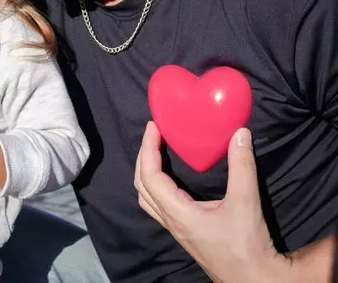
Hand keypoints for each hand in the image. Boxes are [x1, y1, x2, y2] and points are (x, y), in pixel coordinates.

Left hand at [134, 122, 289, 282]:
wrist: (253, 279)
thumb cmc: (247, 246)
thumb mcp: (246, 202)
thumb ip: (242, 167)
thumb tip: (240, 134)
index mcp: (177, 213)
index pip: (150, 175)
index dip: (148, 148)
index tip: (154, 127)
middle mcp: (170, 220)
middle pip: (142, 185)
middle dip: (143, 155)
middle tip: (154, 134)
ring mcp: (174, 227)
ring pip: (146, 197)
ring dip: (146, 171)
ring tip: (156, 150)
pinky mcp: (183, 230)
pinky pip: (157, 204)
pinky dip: (156, 185)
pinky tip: (170, 177)